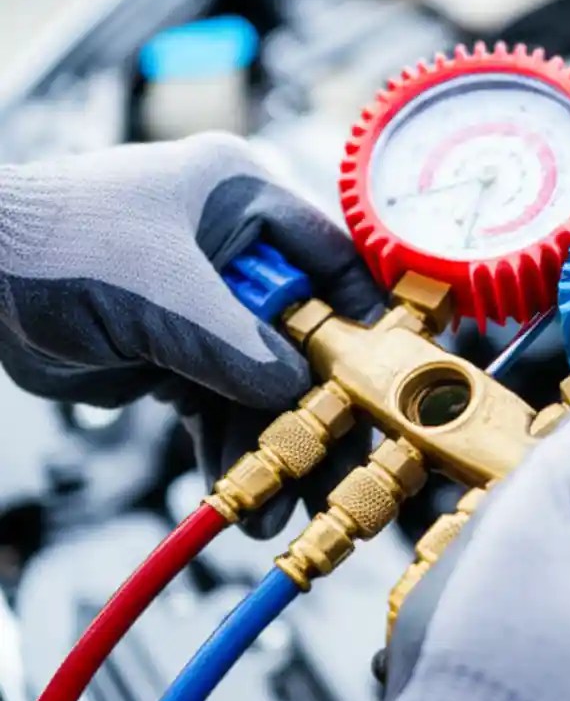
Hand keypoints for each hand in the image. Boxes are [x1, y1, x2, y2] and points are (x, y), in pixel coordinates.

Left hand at [0, 132, 384, 538]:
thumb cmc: (47, 242)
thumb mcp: (156, 288)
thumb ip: (233, 343)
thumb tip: (293, 393)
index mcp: (243, 198)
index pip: (334, 258)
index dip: (366, 317)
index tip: (390, 374)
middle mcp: (235, 249)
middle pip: (308, 334)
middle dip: (320, 403)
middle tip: (343, 460)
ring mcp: (208, 304)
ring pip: (268, 381)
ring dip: (277, 443)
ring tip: (287, 502)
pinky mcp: (178, 352)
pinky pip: (224, 405)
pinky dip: (233, 449)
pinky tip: (245, 495)